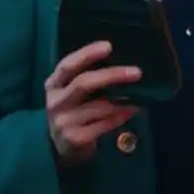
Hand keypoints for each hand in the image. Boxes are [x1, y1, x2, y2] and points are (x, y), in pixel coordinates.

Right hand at [44, 41, 140, 167]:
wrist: (57, 147)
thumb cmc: (70, 111)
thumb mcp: (69, 93)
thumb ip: (85, 79)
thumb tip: (119, 64)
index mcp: (53, 84)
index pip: (67, 65)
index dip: (86, 54)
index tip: (108, 46)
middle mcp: (56, 102)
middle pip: (83, 84)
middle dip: (111, 75)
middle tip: (136, 72)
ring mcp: (65, 122)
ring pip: (99, 106)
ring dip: (122, 100)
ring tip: (139, 94)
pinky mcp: (76, 138)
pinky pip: (104, 124)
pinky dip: (120, 116)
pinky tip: (131, 110)